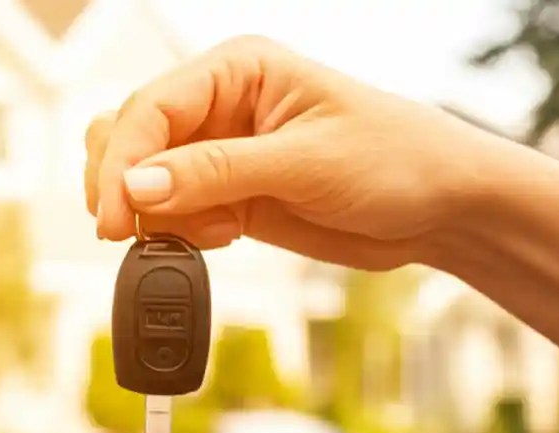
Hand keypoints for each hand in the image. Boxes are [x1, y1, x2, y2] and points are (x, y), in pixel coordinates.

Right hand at [84, 35, 507, 269]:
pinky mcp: (231, 195)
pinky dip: (179, 232)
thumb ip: (217, 174)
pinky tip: (221, 238)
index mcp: (238, 69)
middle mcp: (221, 104)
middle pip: (130, 136)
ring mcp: (222, 152)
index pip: (151, 107)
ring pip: (144, 177)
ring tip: (198, 234)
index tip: (117, 215)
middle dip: (123, 185)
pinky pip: (175, 212)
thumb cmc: (394, 159)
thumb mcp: (305, 163)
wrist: (441, 207)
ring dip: (150, 212)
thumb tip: (138, 185)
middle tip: (132, 233)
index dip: (123, 162)